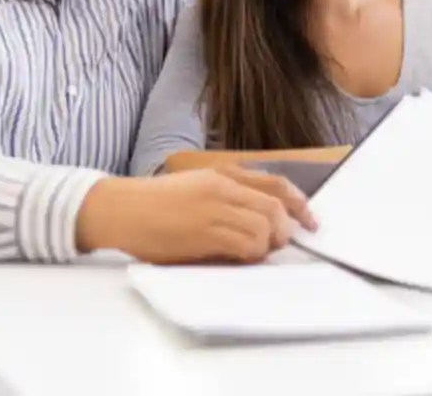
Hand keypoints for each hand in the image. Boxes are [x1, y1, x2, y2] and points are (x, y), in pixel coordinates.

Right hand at [76, 169, 316, 263]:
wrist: (121, 209)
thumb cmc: (156, 203)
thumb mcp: (197, 186)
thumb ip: (229, 196)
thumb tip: (263, 220)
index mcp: (223, 174)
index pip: (275, 184)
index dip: (300, 203)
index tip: (310, 220)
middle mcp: (223, 186)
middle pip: (276, 206)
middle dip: (286, 229)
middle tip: (280, 244)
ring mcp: (214, 207)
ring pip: (265, 226)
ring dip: (267, 245)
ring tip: (255, 253)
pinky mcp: (204, 231)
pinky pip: (246, 244)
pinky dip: (251, 254)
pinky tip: (240, 258)